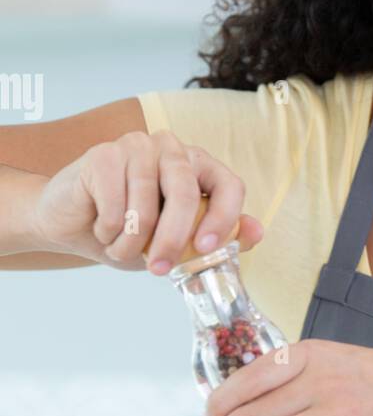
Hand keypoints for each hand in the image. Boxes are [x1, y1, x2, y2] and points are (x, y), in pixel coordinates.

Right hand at [32, 129, 263, 271]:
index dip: (223, 218)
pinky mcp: (103, 154)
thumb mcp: (178, 244)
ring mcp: (137, 146)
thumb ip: (218, 237)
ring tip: (121, 249)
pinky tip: (103, 229)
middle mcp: (172, 149)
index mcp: (198, 166)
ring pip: (145, 205)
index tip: (206, 248)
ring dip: (131, 243)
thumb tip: (257, 233)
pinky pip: (114, 204)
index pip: (229, 185)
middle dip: (173, 239)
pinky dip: (109, 231)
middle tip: (160, 270)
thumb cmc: (130, 232)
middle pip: (184, 193)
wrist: (73, 225)